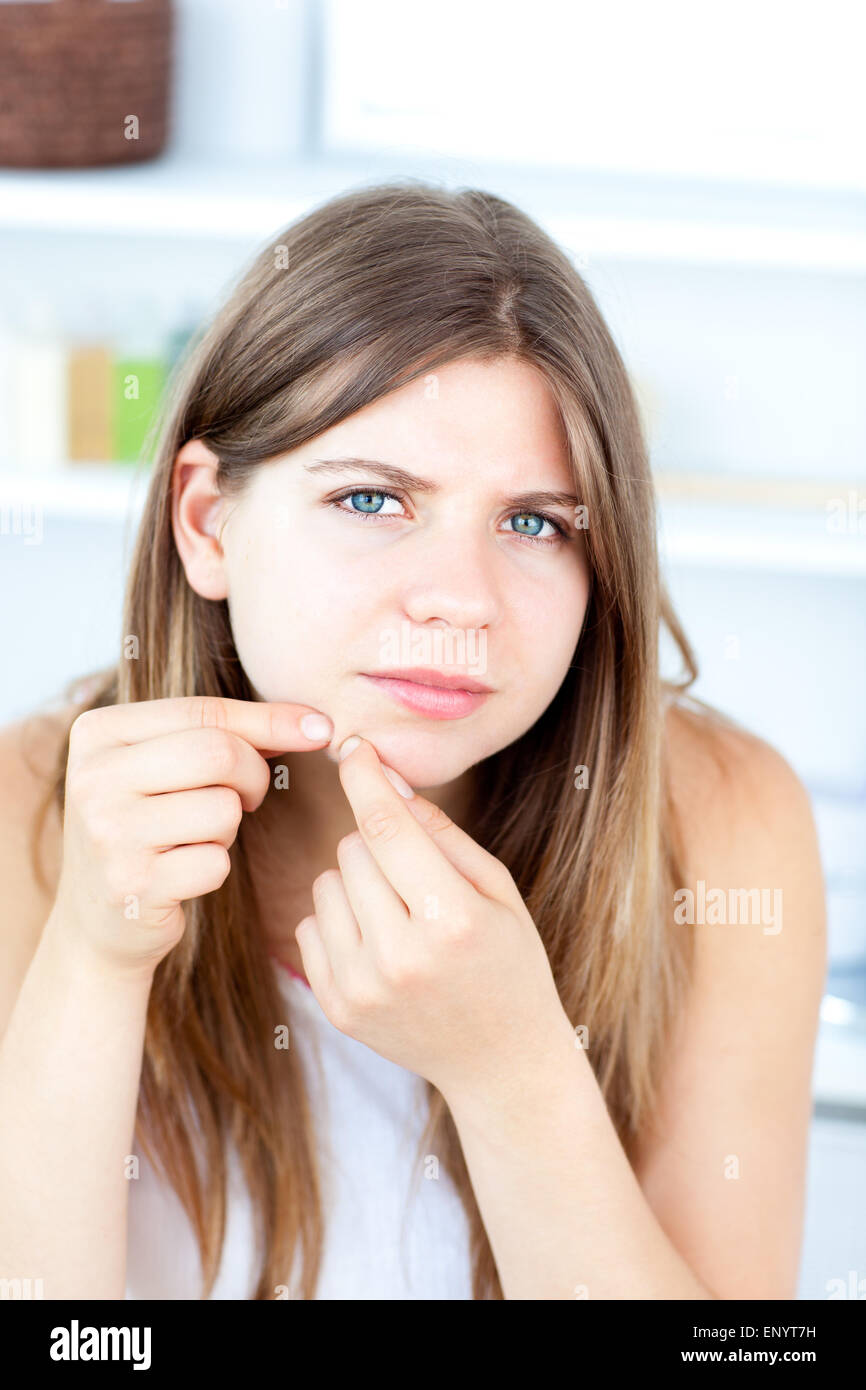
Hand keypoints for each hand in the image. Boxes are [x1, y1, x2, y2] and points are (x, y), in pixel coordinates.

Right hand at [50, 695, 333, 979]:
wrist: (97, 918)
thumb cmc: (147, 827)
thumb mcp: (165, 766)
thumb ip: (228, 733)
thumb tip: (315, 723)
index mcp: (98, 732)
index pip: (203, 711)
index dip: (269, 720)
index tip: (320, 727)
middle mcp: (94, 778)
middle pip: (218, 754)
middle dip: (253, 776)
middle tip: (247, 797)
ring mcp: (109, 834)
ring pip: (224, 809)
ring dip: (229, 827)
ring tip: (196, 837)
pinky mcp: (132, 885)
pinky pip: (216, 862)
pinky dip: (215, 867)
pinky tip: (183, 873)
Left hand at [294, 736, 568, 1102]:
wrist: (501, 1060)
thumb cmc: (509, 960)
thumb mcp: (498, 889)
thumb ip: (440, 833)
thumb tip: (386, 781)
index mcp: (452, 920)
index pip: (388, 829)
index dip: (365, 780)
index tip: (354, 748)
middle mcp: (402, 956)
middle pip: (352, 850)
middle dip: (377, 845)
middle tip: (414, 877)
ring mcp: (364, 988)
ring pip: (325, 883)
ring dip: (354, 883)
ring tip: (398, 914)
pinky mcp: (338, 1008)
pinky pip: (310, 925)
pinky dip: (339, 922)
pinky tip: (379, 944)